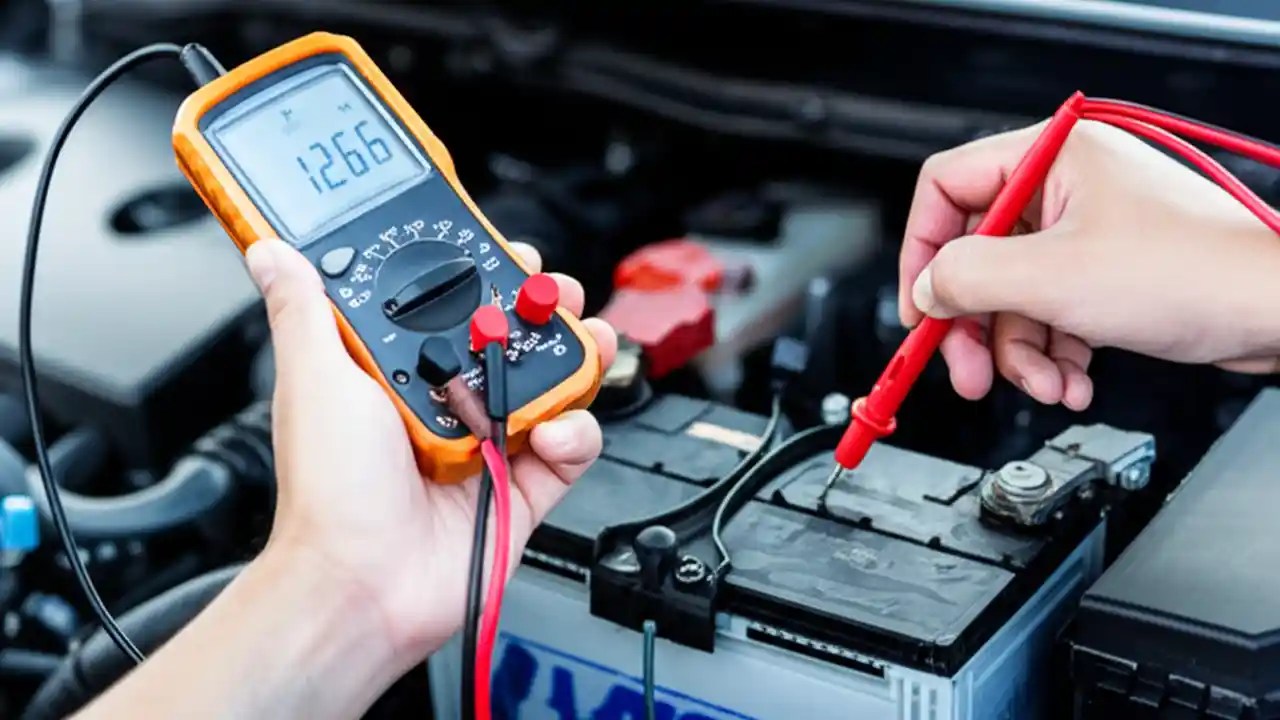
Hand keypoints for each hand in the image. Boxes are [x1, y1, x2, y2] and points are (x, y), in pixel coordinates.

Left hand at [244, 238, 616, 672]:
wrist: (363, 582)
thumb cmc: (330, 491)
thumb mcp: (314, 379)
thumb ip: (303, 310)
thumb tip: (271, 254)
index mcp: (399, 375)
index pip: (452, 307)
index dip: (484, 276)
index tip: (504, 255)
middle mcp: (447, 406)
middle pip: (512, 341)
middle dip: (542, 310)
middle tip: (554, 295)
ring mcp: (488, 446)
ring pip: (550, 387)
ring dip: (576, 359)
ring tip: (582, 341)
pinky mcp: (521, 488)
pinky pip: (569, 448)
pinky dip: (574, 433)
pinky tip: (553, 430)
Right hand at [899, 119, 1279, 409]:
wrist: (1277, 310)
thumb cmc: (1195, 272)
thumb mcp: (1052, 278)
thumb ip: (969, 278)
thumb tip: (926, 287)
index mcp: (1049, 158)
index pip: (947, 188)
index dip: (923, 252)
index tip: (920, 307)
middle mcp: (1065, 187)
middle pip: (977, 255)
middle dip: (974, 325)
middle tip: (966, 368)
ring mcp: (1086, 231)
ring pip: (1013, 296)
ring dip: (1020, 352)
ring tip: (1045, 383)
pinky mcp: (1106, 272)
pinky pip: (1050, 313)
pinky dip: (1053, 354)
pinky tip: (1071, 380)